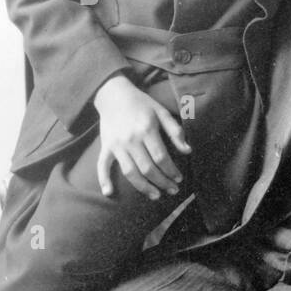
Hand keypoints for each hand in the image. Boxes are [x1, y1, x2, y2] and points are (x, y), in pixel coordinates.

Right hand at [93, 74, 190, 199]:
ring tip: (155, 195)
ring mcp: (116, 145)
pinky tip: (108, 193)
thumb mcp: (161, 111)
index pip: (161, 157)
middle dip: (162, 182)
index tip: (179, 178)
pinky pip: (102, 165)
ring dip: (143, 187)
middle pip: (147, 168)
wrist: (113, 95)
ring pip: (130, 172)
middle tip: (173, 190)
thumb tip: (188, 150)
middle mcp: (131, 140)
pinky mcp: (106, 147)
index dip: (171, 170)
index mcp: (146, 130)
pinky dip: (103, 179)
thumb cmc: (142, 104)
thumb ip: (175, 131)